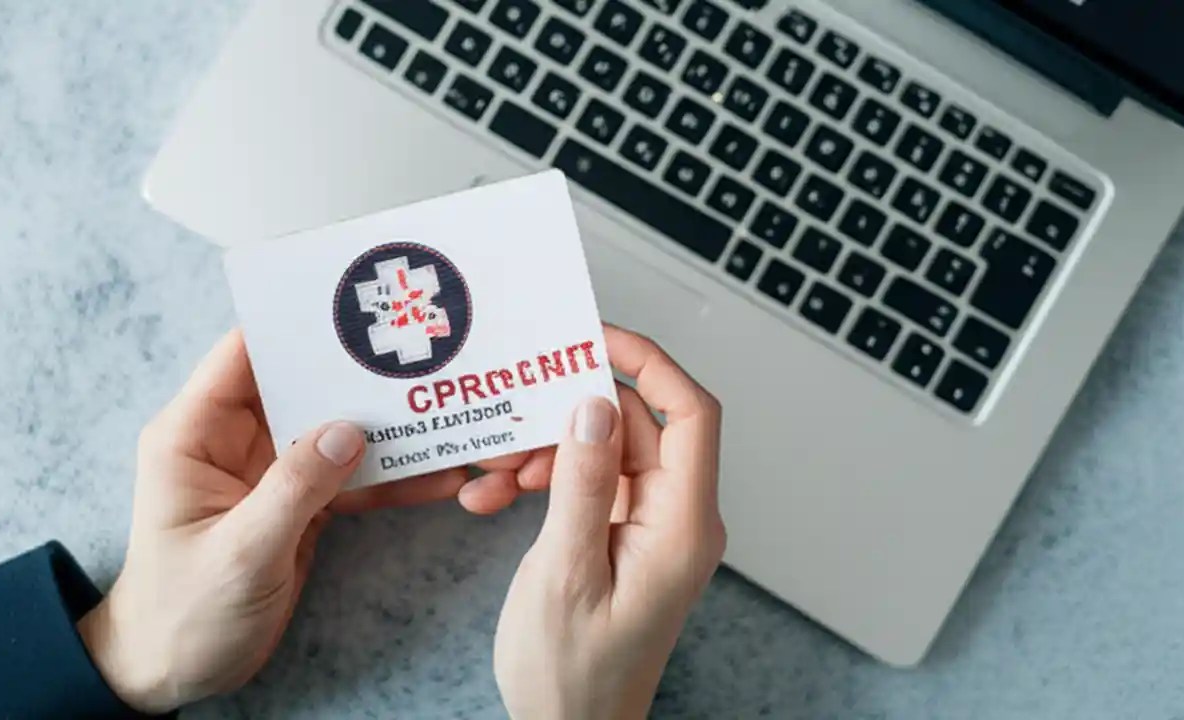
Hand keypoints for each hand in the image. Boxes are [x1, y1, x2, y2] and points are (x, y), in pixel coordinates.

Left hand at [76, 330, 473, 712]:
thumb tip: (350, 430)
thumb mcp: (240, 552)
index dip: (293, 327)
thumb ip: (294, 488)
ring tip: (448, 419)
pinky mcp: (300, 502)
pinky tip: (440, 478)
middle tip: (423, 361)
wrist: (174, 673)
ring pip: (338, 431)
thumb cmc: (183, 612)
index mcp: (194, 434)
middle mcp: (233, 440)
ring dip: (390, 430)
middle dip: (361, 376)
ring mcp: (271, 471)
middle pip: (304, 386)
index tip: (353, 308)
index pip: (243, 355)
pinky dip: (394, 478)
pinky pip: (353, 477)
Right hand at [493, 327, 726, 719]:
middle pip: (636, 426)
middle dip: (569, 414)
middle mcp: (676, 519)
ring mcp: (649, 526)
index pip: (691, 415)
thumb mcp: (565, 573)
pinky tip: (496, 499)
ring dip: (544, 453)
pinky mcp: (620, 535)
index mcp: (681, 527)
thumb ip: (581, 485)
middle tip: (512, 417)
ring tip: (491, 478)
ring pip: (602, 451)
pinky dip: (543, 482)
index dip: (650, 363)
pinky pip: (587, 483)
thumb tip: (594, 406)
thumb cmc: (573, 674)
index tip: (596, 337)